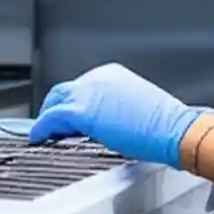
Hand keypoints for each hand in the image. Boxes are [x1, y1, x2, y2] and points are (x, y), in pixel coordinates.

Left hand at [28, 63, 205, 167]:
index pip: (82, 86)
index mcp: (112, 75)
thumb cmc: (165, 125)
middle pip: (64, 90)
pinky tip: (39, 138)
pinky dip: (42, 128)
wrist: (174, 130)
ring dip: (47, 118)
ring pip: (55, 101)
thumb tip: (107, 124)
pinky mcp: (82, 111)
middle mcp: (98, 78)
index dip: (71, 103)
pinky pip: (51, 119)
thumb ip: (116, 110)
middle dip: (54, 107)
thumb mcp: (137, 108)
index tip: (67, 117)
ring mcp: (88, 92)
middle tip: (50, 125)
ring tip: (42, 133)